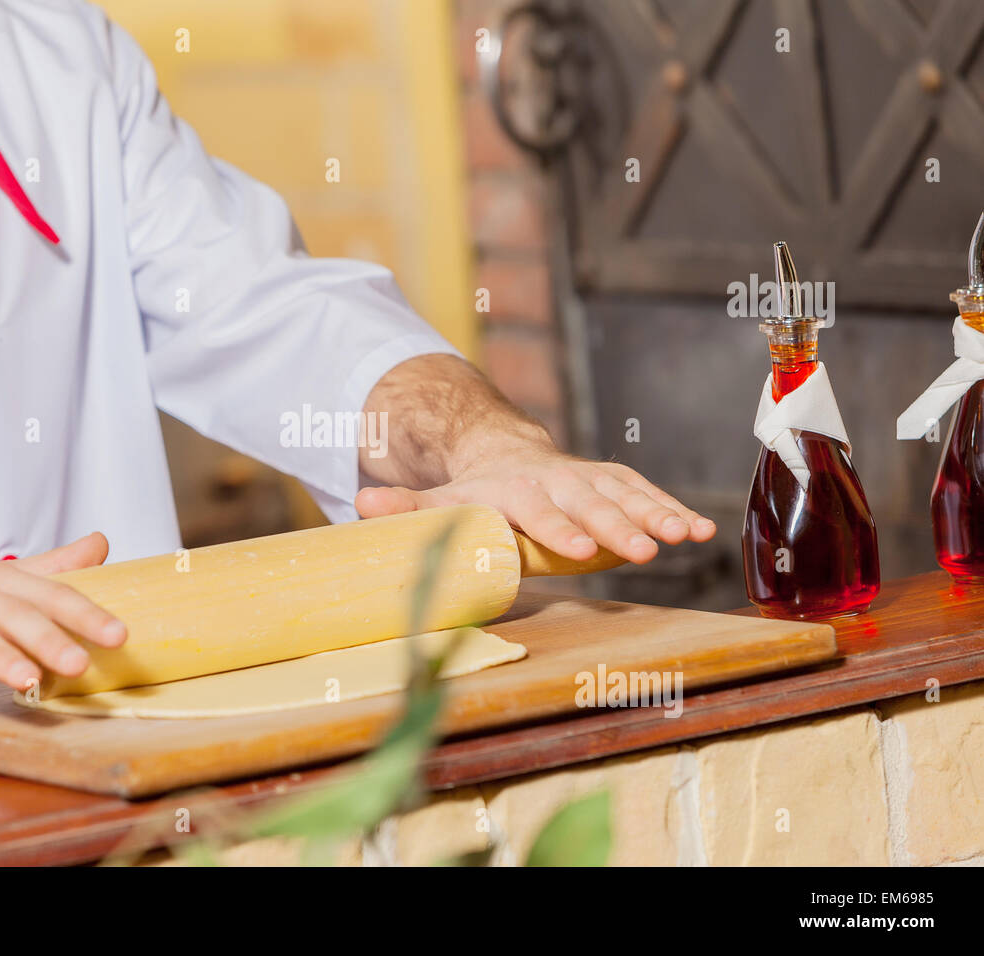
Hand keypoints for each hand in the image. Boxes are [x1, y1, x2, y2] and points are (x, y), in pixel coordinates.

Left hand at [355, 432, 715, 564]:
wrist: (502, 449)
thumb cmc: (472, 489)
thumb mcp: (437, 497)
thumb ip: (405, 505)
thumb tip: (358, 502)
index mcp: (515, 489)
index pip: (536, 510)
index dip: (555, 529)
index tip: (575, 551)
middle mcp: (557, 479)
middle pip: (589, 502)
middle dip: (617, 525)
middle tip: (645, 551)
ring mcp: (587, 479)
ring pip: (626, 493)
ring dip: (657, 513)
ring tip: (688, 537)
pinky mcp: (612, 482)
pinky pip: (646, 493)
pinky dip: (673, 509)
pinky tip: (703, 532)